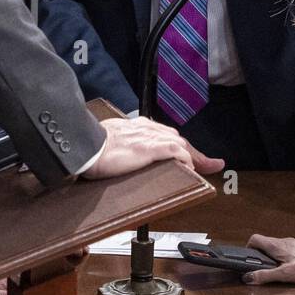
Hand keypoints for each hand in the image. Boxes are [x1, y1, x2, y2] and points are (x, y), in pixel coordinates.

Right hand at [81, 116, 223, 178]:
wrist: (84, 145)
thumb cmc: (90, 146)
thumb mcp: (109, 142)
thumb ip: (120, 146)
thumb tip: (119, 157)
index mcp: (136, 127)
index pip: (165, 135)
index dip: (181, 145)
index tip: (191, 155)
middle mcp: (145, 128)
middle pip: (178, 139)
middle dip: (195, 152)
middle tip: (210, 164)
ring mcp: (148, 138)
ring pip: (180, 144)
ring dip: (195, 156)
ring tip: (207, 167)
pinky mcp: (149, 148)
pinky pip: (175, 151)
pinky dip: (185, 158)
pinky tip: (191, 167)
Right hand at [240, 235, 294, 284]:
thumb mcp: (285, 274)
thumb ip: (266, 275)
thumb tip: (247, 277)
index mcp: (276, 246)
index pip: (255, 239)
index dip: (248, 248)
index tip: (248, 261)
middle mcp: (283, 242)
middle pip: (264, 244)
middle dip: (259, 256)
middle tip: (260, 270)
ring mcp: (292, 244)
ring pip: (275, 248)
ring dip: (271, 258)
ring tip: (274, 272)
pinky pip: (285, 251)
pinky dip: (281, 258)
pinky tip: (288, 269)